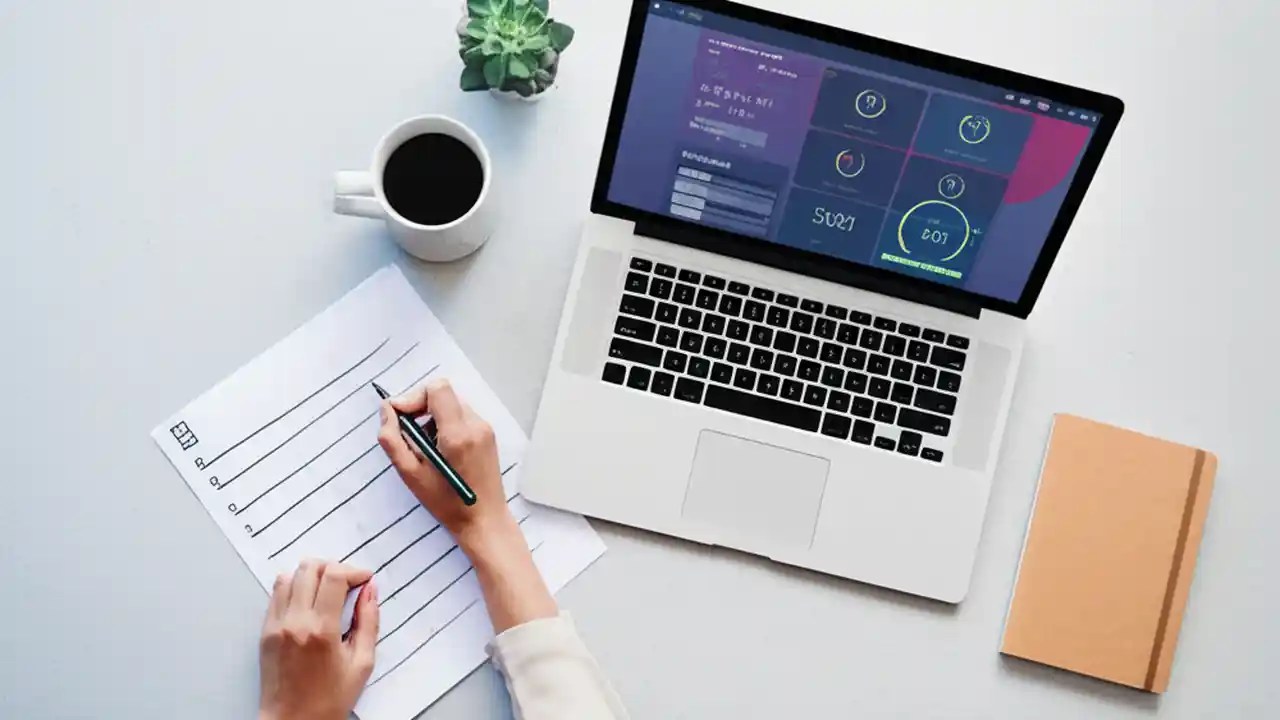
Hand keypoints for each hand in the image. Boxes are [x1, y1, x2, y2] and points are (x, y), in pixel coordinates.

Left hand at [258, 560, 378, 719]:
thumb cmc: (329, 700)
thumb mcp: (362, 662)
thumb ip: (369, 621)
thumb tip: (370, 591)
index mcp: (322, 630)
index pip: (334, 576)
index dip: (353, 571)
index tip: (364, 579)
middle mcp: (295, 623)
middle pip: (310, 568)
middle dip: (333, 567)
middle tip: (347, 582)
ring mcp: (276, 626)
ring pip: (289, 576)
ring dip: (311, 576)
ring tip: (326, 590)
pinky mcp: (265, 632)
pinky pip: (276, 594)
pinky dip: (294, 589)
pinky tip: (308, 602)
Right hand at [378, 379, 516, 553]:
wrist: (484, 520)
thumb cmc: (446, 503)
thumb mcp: (410, 473)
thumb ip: (392, 438)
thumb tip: (386, 409)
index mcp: (457, 433)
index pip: (437, 388)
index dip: (413, 397)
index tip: (400, 417)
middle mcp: (475, 425)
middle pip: (443, 394)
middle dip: (421, 408)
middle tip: (409, 434)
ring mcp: (485, 428)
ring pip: (452, 403)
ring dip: (433, 417)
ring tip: (426, 447)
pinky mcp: (489, 435)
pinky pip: (462, 416)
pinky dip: (447, 424)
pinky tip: (441, 450)